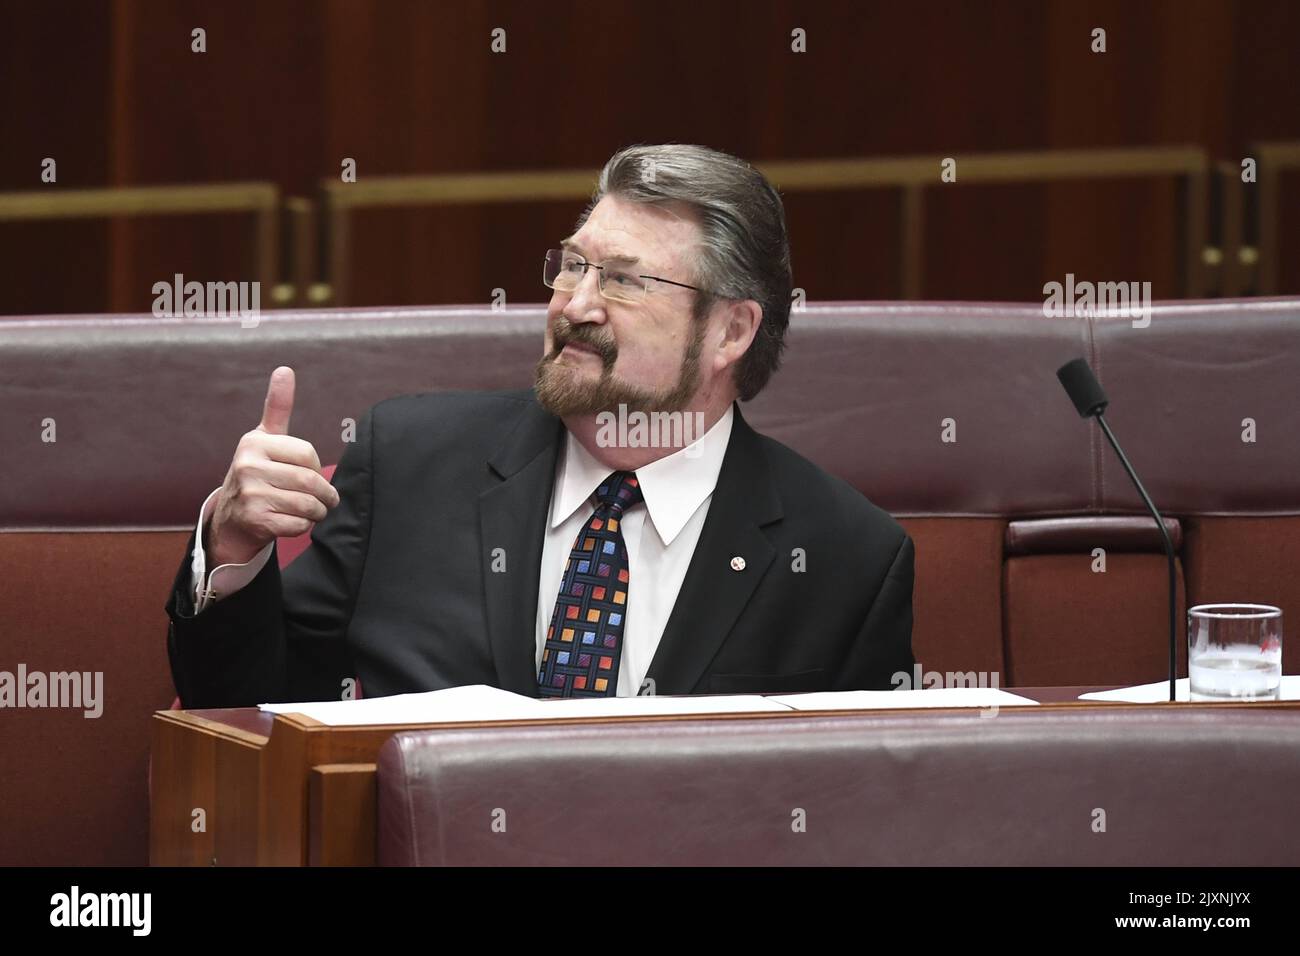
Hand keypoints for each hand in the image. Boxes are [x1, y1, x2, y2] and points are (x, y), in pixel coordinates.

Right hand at [206, 367, 340, 566]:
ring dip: (317, 512)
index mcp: (254, 443)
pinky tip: (292, 522)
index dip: (316, 467)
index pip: (308, 454)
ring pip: (308, 504)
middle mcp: (247, 466)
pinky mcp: (254, 520)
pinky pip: (298, 525)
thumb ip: (277, 407)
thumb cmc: (257, 473)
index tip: (311, 473)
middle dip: (325, 494)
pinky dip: (303, 527)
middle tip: (326, 500)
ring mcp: (250, 494)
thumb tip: (285, 369)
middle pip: (310, 481)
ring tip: (312, 510)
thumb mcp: (264, 438)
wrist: (231, 518)